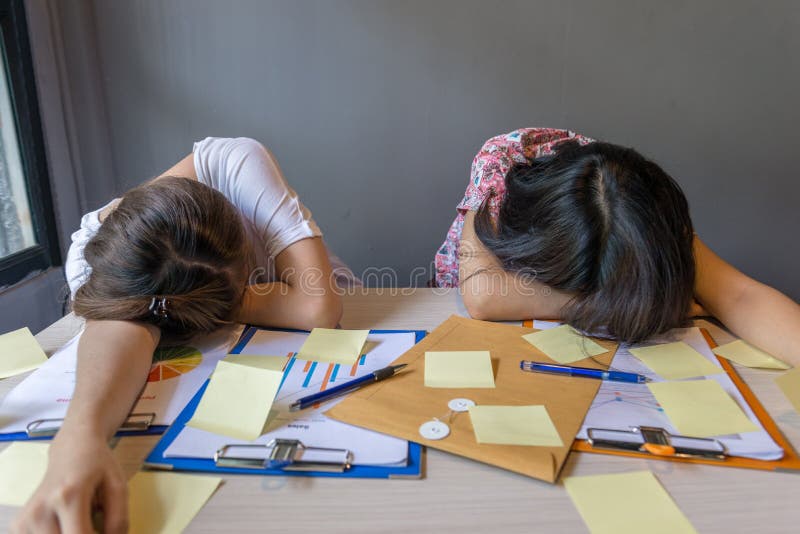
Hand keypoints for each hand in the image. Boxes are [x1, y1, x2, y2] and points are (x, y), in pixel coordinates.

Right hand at [12, 431, 127, 533]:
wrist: (71, 449)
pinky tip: (65, 525)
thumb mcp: (118, 486)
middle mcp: (41, 509)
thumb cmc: (97, 466)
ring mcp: (26, 519)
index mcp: (68, 496)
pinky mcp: (19, 525)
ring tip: (79, 523)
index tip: (106, 533)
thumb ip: (118, 519)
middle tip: (93, 524)